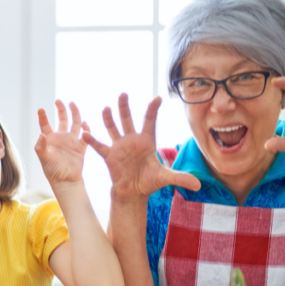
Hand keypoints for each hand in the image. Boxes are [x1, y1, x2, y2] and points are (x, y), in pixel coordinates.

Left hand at [35, 100, 88, 187]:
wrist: (65, 181)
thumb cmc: (52, 171)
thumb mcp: (44, 158)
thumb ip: (41, 147)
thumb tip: (41, 134)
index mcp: (50, 139)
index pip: (45, 125)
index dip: (43, 116)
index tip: (41, 109)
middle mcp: (61, 137)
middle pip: (62, 119)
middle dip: (61, 109)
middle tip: (58, 101)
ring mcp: (72, 141)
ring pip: (75, 123)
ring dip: (74, 113)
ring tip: (72, 104)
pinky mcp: (81, 146)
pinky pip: (85, 135)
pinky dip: (86, 129)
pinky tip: (85, 123)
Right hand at [83, 94, 200, 202]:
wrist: (133, 192)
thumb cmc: (148, 182)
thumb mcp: (165, 178)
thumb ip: (181, 178)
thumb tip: (199, 185)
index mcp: (146, 142)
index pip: (149, 122)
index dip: (152, 110)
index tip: (157, 98)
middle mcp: (132, 140)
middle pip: (127, 120)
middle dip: (125, 107)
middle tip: (123, 94)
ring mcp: (119, 147)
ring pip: (113, 128)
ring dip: (109, 119)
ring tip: (106, 108)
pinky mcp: (109, 156)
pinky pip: (99, 146)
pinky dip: (92, 140)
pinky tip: (84, 133)